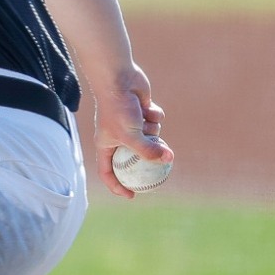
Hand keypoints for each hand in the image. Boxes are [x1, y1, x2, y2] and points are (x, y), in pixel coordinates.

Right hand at [92, 65, 171, 199]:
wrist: (119, 79)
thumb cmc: (118, 109)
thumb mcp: (131, 136)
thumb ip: (148, 151)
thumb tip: (168, 160)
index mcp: (107, 145)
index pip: (108, 172)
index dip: (117, 186)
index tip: (132, 196)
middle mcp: (118, 136)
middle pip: (134, 156)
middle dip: (148, 157)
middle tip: (161, 164)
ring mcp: (132, 124)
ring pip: (150, 137)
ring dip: (152, 131)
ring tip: (145, 120)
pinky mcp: (143, 112)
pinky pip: (155, 121)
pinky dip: (155, 116)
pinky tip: (148, 107)